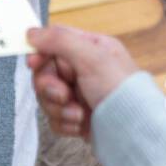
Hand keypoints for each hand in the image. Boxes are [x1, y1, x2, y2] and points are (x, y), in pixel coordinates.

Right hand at [25, 24, 138, 139]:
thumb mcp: (91, 57)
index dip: (40, 54)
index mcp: (90, 48)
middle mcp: (84, 70)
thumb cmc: (119, 90)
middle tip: (63, 96)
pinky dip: (65, 123)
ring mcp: (80, 95)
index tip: (33, 63)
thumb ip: (59, 40)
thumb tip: (31, 32)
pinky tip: (80, 125)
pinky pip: (54, 118)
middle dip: (50, 88)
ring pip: (47, 97)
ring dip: (59, 108)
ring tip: (78, 114)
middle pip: (45, 73)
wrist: (134, 132)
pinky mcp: (77, 117)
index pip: (53, 44)